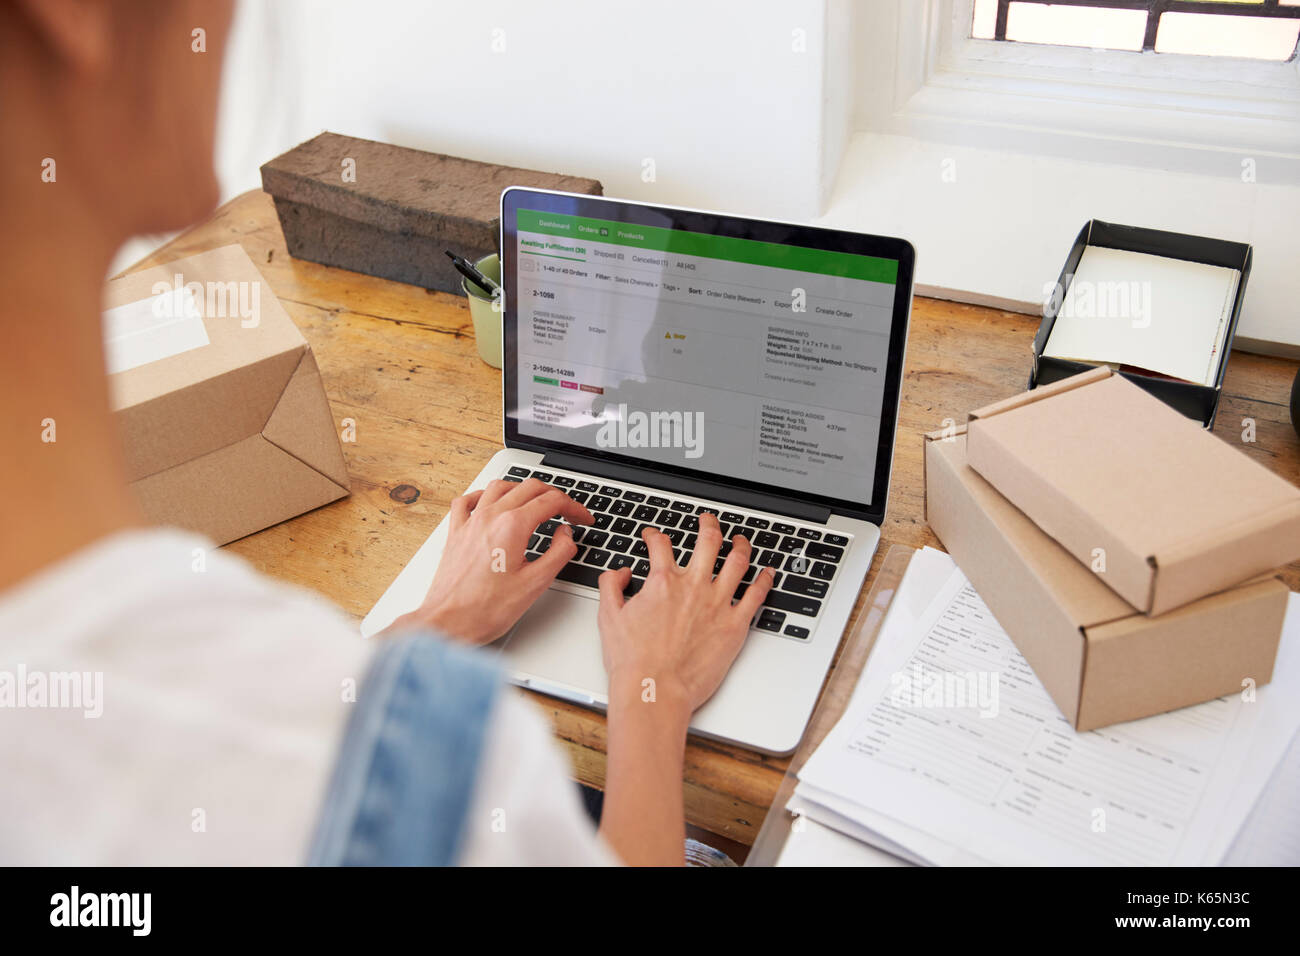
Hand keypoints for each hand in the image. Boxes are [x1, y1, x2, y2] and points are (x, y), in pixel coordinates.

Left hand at [387, 477, 592, 643]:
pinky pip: (468, 500)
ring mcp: (470, 522)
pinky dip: (485, 496)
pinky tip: (492, 503)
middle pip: (529, 487)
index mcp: (512, 526)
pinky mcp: (456, 532)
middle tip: (567, 511)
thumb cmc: (486, 609)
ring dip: (523, 490)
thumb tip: (566, 535)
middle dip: (555, 495)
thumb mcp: (535, 584)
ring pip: (500, 486)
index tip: (582, 519)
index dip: (574, 508)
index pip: (552, 501)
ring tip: (537, 502)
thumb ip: (558, 553)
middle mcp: (490, 517)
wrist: (449, 623)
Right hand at [596, 513, 774, 714]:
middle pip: (708, 540)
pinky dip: (765, 579)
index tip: (654, 536)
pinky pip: (757, 595)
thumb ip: (611, 587)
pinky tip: (767, 572)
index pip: (661, 545)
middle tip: (708, 520)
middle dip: (708, 524)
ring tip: (741, 540)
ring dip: (741, 545)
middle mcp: (694, 586)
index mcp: (663, 582)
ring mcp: (718, 603)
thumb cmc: (634, 661)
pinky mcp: (735, 625)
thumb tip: (619, 573)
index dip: (655, 535)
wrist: (655, 690)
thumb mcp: (608, 617)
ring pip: (737, 561)